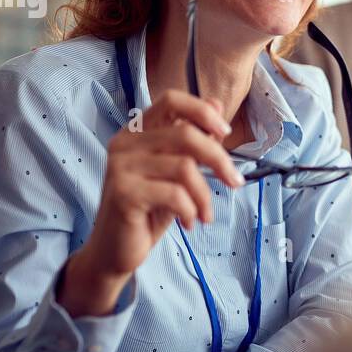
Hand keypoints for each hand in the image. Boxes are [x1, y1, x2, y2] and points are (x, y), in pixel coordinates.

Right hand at [61, 89, 245, 316]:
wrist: (116, 252)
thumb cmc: (149, 211)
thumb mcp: (177, 174)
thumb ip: (194, 140)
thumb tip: (218, 104)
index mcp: (136, 132)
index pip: (172, 100)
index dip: (203, 111)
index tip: (225, 132)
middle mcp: (124, 143)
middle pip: (186, 134)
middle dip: (219, 159)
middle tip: (235, 182)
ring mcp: (120, 167)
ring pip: (185, 167)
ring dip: (205, 195)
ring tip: (205, 214)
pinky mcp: (123, 193)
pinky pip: (175, 194)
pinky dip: (191, 210)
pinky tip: (188, 223)